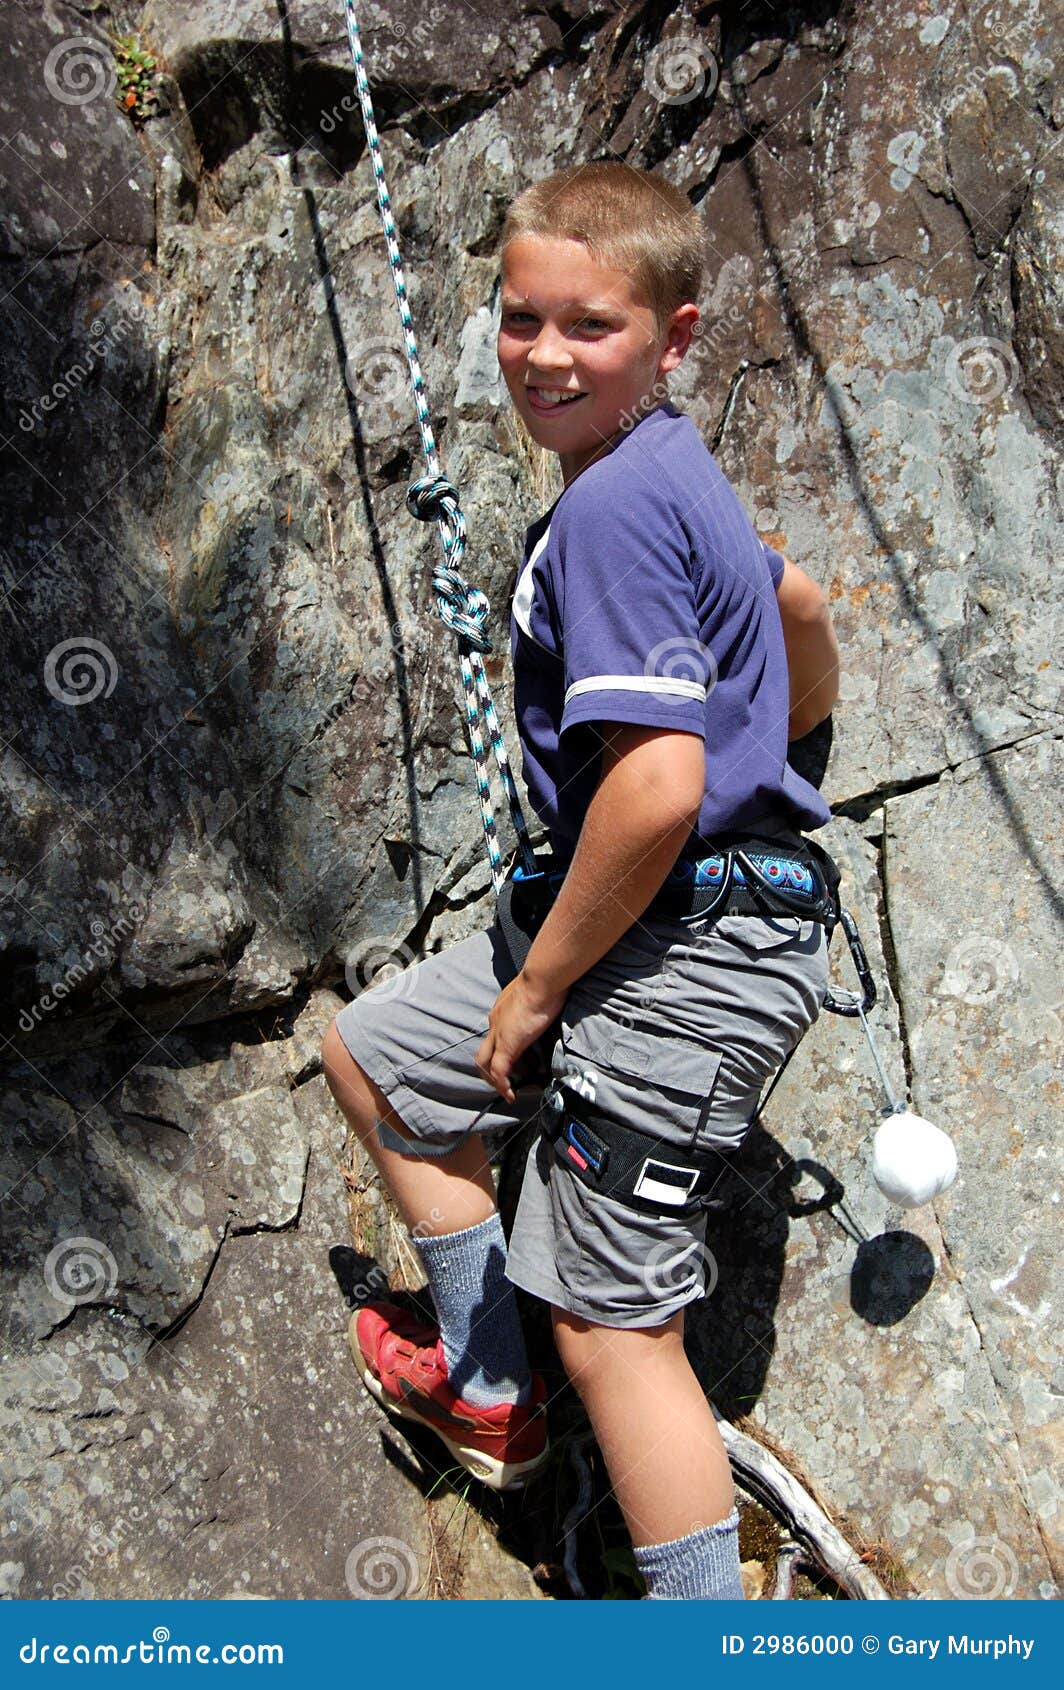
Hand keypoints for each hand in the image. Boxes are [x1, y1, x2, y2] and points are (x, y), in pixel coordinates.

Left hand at [475, 972, 567, 1104]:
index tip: (518, 1060)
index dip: (502, 1050)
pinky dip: (503, 1086)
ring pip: (486, 1063)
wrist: (542, 980)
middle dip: (490, 1070)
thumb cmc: (546, 982)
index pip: (496, 1034)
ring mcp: (499, 1034)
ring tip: (509, 1090)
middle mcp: (496, 1022)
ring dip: (495, 1080)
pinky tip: (511, 1095)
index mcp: (502, 1010)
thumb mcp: (538, 993)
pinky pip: (500, 1072)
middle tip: (505, 1082)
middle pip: (483, 1052)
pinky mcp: (507, 1045)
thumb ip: (538, 1003)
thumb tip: (552, 1005)